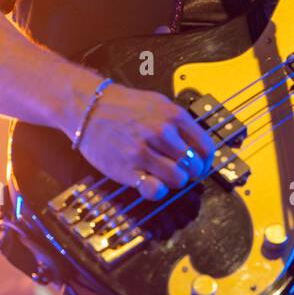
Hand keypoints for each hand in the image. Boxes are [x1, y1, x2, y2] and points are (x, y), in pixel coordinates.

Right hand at [73, 82, 216, 200]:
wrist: (88, 107)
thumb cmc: (124, 106)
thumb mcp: (158, 103)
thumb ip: (180, 123)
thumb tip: (199, 147)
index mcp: (173, 115)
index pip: (206, 148)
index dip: (205, 161)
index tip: (200, 165)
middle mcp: (161, 132)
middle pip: (194, 166)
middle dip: (190, 172)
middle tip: (178, 169)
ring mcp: (143, 151)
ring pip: (178, 179)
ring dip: (174, 181)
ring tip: (163, 174)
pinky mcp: (127, 168)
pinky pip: (155, 189)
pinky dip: (158, 190)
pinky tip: (152, 182)